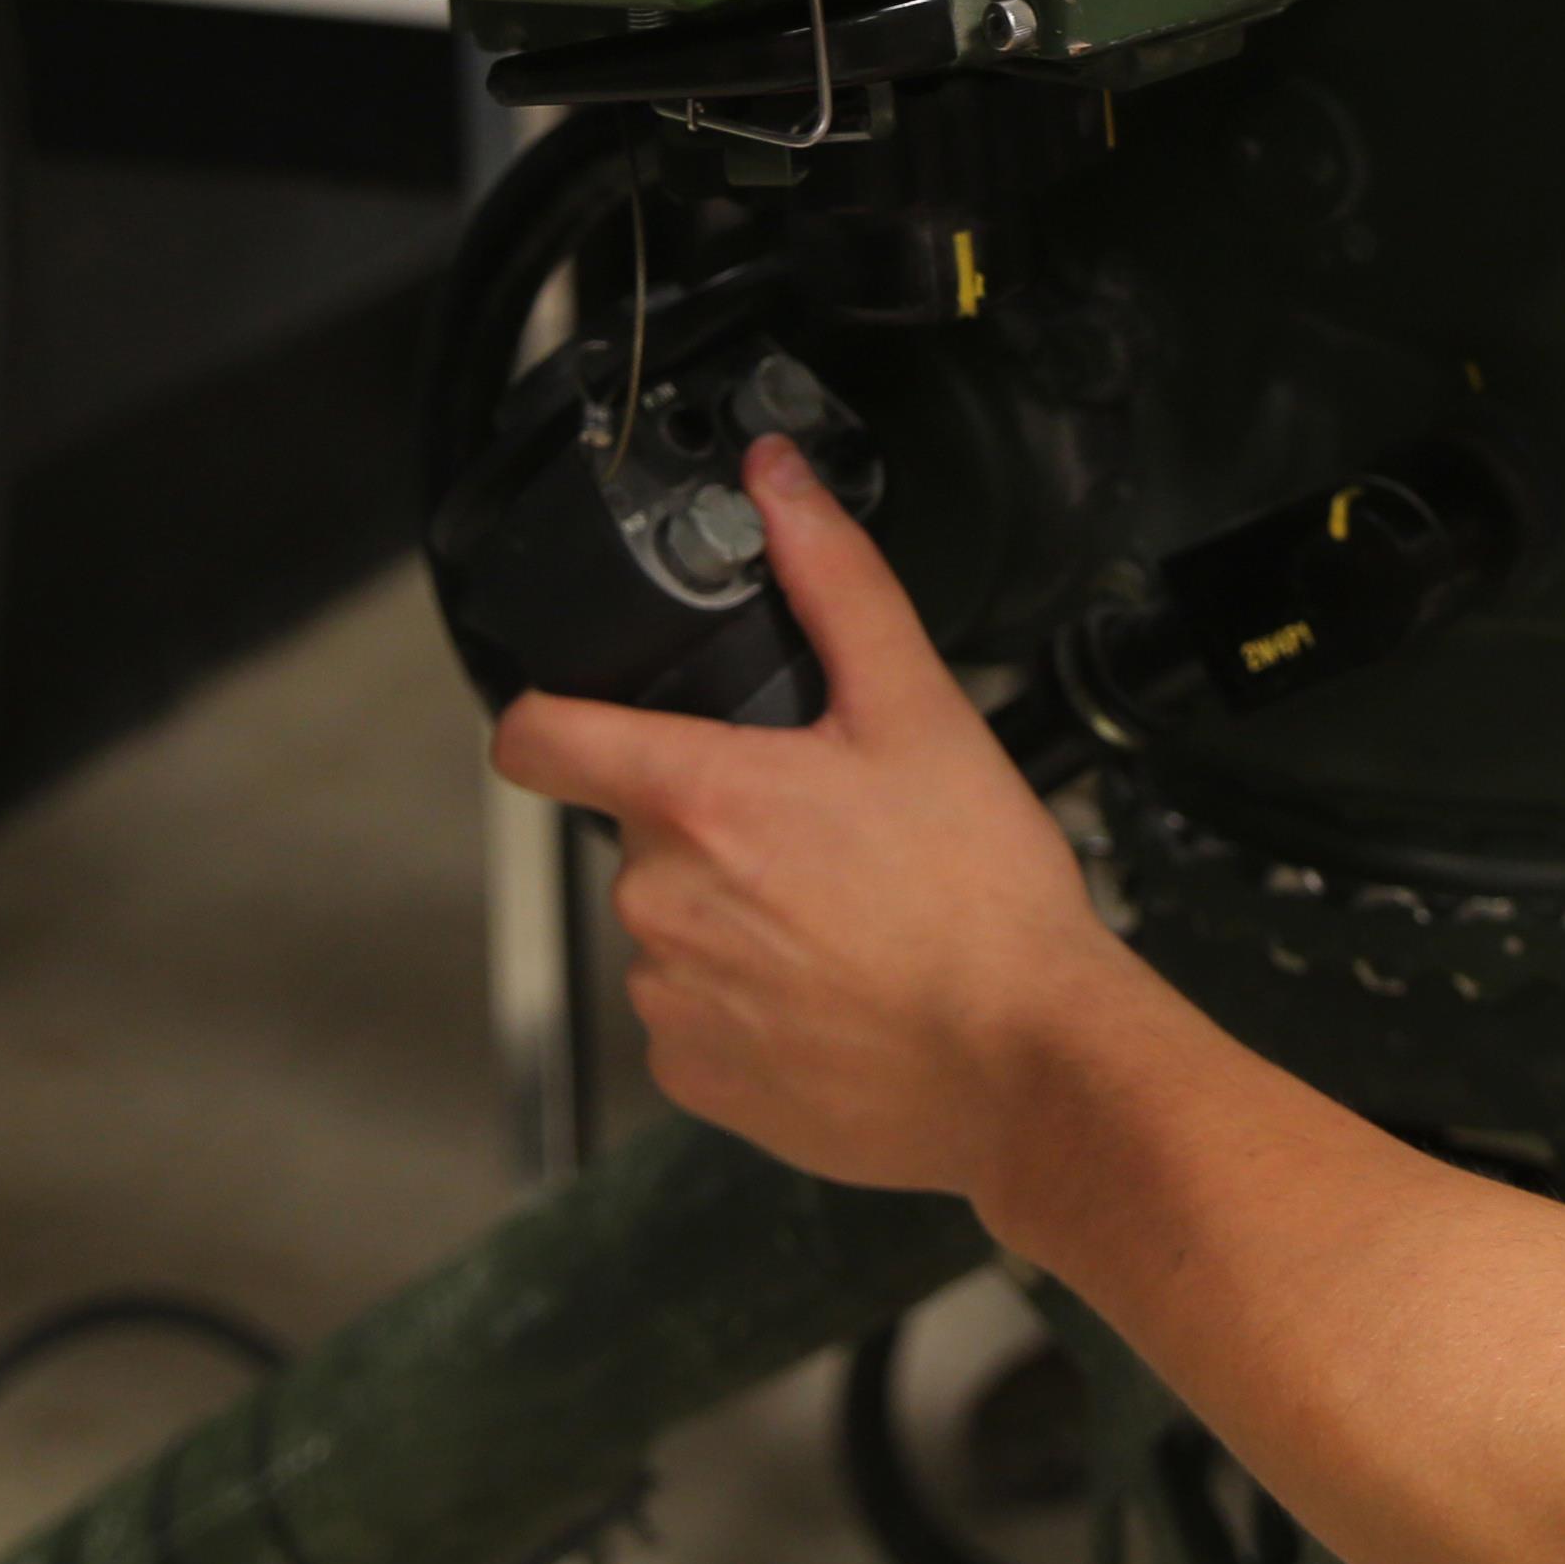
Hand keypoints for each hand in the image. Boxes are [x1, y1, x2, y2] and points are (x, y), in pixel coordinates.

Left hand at [489, 439, 1141, 1205]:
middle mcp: (663, 904)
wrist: (1024, 1064)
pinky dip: (746, 1002)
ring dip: (732, 914)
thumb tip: (778, 483)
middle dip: (713, 822)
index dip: (555, 714)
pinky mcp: (696, 1080)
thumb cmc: (979, 899)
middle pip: (643, 830)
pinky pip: (693, 1017)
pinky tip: (831, 991)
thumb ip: (835, 581)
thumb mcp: (917, 709)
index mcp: (702, 801)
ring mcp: (673, 1000)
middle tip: (820, 832)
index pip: (539, 739)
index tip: (589, 719)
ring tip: (840, 920)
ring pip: (673, 925)